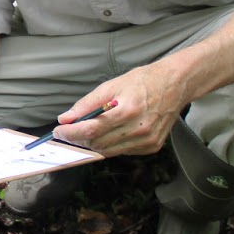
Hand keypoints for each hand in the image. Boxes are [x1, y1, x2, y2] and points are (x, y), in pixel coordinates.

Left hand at [51, 63, 188, 156]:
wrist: (174, 85)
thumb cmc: (143, 82)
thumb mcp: (111, 85)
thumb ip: (86, 104)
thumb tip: (65, 118)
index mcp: (128, 110)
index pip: (91, 130)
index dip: (71, 133)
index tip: (59, 131)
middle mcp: (139, 129)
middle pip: (98, 143)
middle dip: (79, 139)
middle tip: (70, 131)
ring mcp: (147, 140)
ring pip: (108, 151)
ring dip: (93, 144)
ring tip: (88, 130)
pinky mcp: (152, 147)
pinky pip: (122, 151)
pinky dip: (111, 144)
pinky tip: (112, 132)